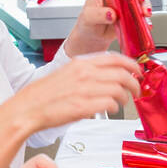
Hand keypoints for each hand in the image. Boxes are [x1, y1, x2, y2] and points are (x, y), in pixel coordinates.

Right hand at [12, 51, 142, 133]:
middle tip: (136, 90)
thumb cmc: (46, 93)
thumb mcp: (69, 72)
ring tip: (121, 102)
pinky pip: (110, 104)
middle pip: (122, 75)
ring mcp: (84, 90)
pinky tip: (110, 109)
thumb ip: (90, 71)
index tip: (138, 71)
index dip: (132, 65)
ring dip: (125, 98)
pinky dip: (114, 107)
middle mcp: (84, 74)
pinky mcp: (83, 106)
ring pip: (119, 90)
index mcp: (81, 63)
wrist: (28, 108)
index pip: (115, 58)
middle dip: (134, 84)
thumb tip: (111, 74)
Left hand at [64, 0, 148, 57]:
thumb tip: (111, 14)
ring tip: (144, 13)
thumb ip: (97, 14)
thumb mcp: (87, 18)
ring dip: (146, 1)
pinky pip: (144, 8)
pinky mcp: (134, 9)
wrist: (95, 37)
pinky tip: (145, 22)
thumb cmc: (88, 22)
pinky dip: (146, 14)